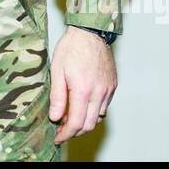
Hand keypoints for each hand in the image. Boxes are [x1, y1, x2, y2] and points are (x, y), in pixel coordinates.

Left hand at [48, 27, 116, 144]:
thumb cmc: (72, 48)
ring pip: (98, 117)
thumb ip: (57, 96)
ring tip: (71, 117)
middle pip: (89, 125)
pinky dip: (94, 111)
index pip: (76, 123)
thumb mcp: (57, 71)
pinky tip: (83, 105)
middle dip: (75, 132)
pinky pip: (104, 106)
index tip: (59, 137)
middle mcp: (99, 92)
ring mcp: (108, 89)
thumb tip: (56, 117)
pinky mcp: (112, 85)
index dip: (66, 134)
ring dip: (85, 122)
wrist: (90, 32)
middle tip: (63, 130)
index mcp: (83, 90)